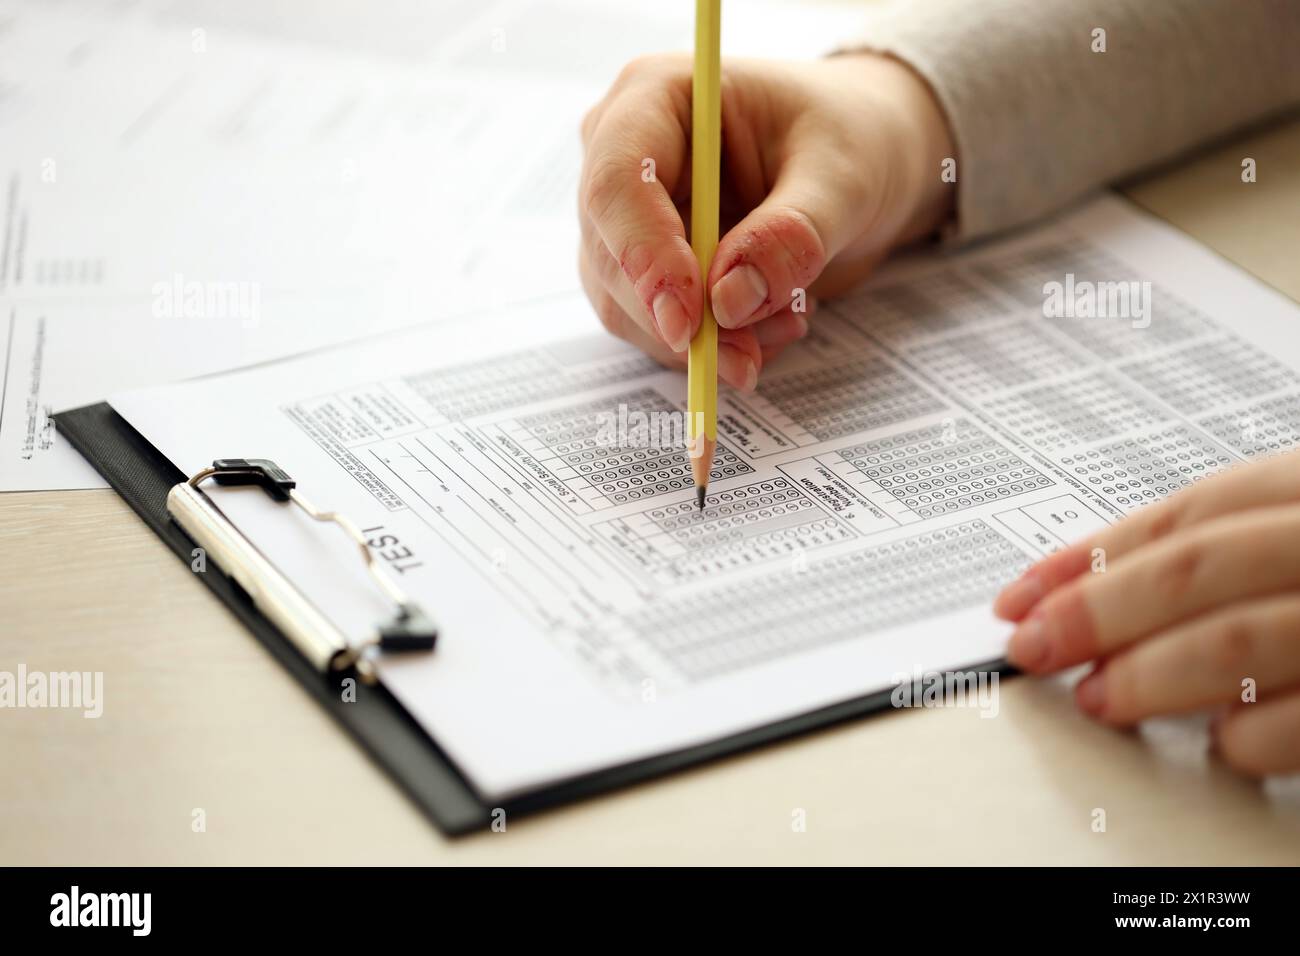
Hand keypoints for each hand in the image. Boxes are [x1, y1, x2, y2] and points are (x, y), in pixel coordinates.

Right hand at [578, 52, 954, 388]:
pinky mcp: (645, 268)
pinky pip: (656, 328)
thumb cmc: (849, 137)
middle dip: (683, 320)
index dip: (645, 258)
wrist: (861, 159)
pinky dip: (713, 346)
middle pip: (611, 257)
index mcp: (656, 97)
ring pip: (626, 305)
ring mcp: (628, 217)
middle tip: (749, 357)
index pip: (617, 184)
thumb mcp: (843, 177)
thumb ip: (791, 234)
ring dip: (704, 341)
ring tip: (788, 321)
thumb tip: (730, 300)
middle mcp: (624, 154)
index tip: (689, 322)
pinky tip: (771, 324)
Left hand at [995, 452, 1299, 776]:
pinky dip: (1246, 737)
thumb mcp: (1296, 534)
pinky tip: (1220, 743)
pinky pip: (1299, 720)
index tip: (1017, 599)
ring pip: (1233, 640)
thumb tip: (1102, 596)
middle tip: (1033, 648)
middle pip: (1193, 567)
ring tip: (1098, 699)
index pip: (1182, 516)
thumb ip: (1227, 555)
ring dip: (1145, 676)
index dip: (1086, 560)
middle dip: (1094, 613)